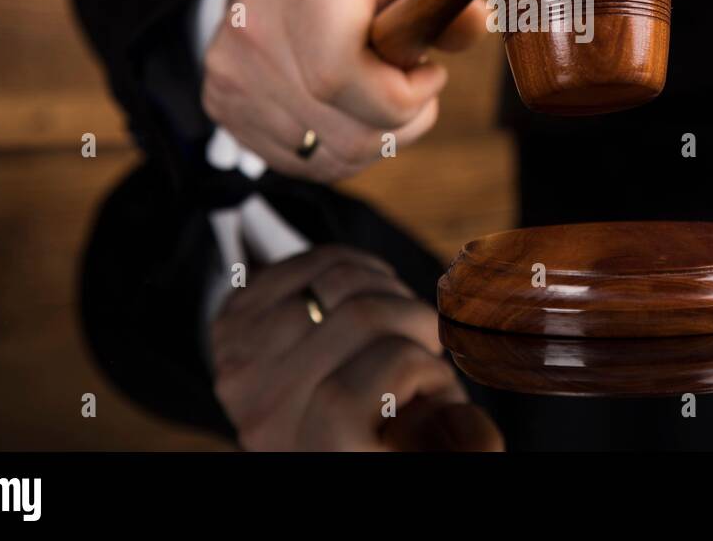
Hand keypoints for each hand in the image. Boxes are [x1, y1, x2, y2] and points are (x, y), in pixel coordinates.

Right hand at [201, 0, 487, 182]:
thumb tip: (473, 28)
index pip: (343, 78)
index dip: (403, 95)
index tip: (428, 72)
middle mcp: (253, 30)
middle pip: (345, 130)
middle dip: (400, 122)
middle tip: (411, 84)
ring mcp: (230, 74)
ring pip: (328, 156)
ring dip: (374, 139)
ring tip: (379, 92)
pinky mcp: (223, 106)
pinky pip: (302, 164)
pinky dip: (339, 149)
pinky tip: (346, 107)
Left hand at [211, 244, 502, 451]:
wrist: (294, 422)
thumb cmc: (377, 429)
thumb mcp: (416, 445)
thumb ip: (447, 437)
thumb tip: (480, 437)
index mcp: (317, 451)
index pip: (371, 377)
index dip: (415, 363)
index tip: (432, 369)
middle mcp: (269, 415)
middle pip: (365, 315)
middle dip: (413, 314)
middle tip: (425, 334)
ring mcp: (242, 365)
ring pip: (341, 279)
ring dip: (387, 287)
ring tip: (396, 315)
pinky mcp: (232, 321)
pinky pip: (314, 259)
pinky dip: (355, 264)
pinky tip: (366, 290)